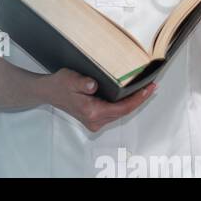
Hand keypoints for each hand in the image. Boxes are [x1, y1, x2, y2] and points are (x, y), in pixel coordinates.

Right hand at [39, 68, 155, 132]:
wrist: (48, 92)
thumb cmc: (59, 85)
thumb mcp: (70, 79)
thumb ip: (82, 83)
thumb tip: (93, 86)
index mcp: (91, 112)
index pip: (122, 108)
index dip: (138, 99)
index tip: (149, 89)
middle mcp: (95, 120)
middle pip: (124, 112)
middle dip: (139, 100)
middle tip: (152, 87)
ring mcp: (95, 121)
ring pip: (120, 113)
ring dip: (133, 103)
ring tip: (145, 90)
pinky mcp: (95, 119)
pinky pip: (115, 112)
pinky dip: (124, 104)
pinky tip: (130, 96)